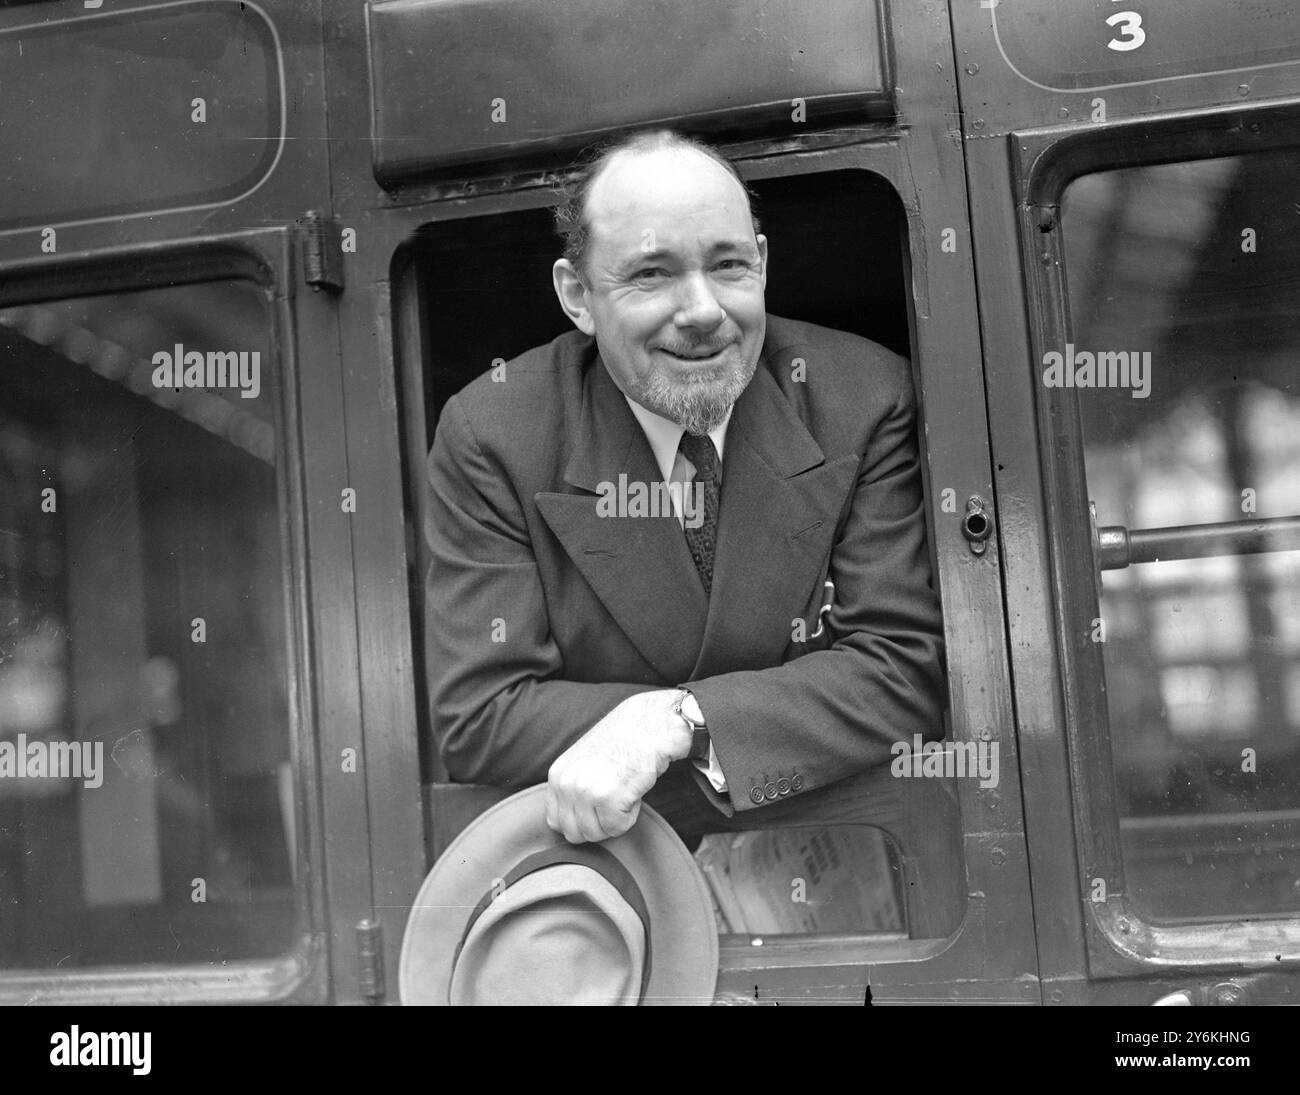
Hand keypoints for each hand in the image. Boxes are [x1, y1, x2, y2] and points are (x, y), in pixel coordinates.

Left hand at [545, 690, 692, 842]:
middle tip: (614, 800)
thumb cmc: (623, 742)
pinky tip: (632, 791)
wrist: (649, 724)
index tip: (597, 807)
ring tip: (623, 791)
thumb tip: (570, 825)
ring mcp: (585, 792)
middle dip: (597, 824)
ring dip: (615, 819)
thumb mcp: (583, 762)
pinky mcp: (608, 798)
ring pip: (596, 834)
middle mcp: (566, 784)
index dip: (580, 821)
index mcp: (557, 776)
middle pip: (574, 834)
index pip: (555, 822)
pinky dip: (630, 815)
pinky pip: (617, 828)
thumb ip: (572, 789)